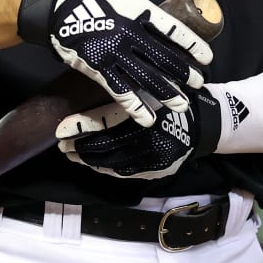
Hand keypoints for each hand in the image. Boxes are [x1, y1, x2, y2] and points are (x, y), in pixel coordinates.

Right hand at [18, 0, 212, 126]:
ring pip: (145, 78)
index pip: (171, 29)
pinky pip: (120, 91)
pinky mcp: (98, 68)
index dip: (192, 45)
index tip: (207, 58)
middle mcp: (128, 33)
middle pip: (162, 58)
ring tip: (181, 104)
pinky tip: (148, 117)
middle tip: (199, 83)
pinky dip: (135, 106)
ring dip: (165, 93)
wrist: (55, 7)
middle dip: (183, 73)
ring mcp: (113, 53)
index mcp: (137, 10)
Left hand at [56, 87, 220, 178]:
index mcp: (145, 114)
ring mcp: (152, 159)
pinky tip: (92, 163)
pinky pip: (123, 172)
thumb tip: (85, 96)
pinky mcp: (155, 172)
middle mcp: (149, 139)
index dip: (81, 127)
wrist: (202, 125)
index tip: (60, 130)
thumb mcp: (148, 90)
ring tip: (72, 154)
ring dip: (88, 160)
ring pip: (111, 163)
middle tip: (62, 145)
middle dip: (79, 147)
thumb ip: (123, 95)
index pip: (104, 123)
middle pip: (104, 146)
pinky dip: (104, 168)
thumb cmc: (169, 100)